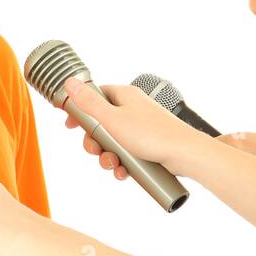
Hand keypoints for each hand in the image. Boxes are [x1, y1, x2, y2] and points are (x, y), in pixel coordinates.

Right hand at [62, 77, 205, 177]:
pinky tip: (124, 172)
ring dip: (108, 156)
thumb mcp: (112, 119)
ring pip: (113, 141)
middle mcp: (132, 108)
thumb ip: (89, 103)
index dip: (80, 111)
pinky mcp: (148, 143)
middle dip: (95, 142)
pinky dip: (122, 163)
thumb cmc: (152, 134)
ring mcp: (141, 126)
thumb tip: (70, 83)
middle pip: (101, 123)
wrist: (185, 154)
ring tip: (114, 166)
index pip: (94, 97)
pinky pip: (127, 152)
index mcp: (124, 96)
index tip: (70, 125)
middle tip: (96, 151)